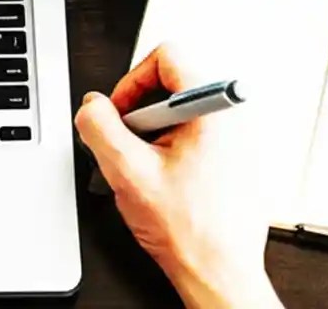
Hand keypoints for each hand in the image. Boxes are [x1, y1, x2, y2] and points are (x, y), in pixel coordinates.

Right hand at [75, 44, 281, 308]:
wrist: (218, 272)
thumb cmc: (188, 230)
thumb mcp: (126, 171)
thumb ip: (99, 127)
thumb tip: (91, 106)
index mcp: (214, 110)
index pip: (167, 56)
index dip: (131, 80)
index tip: (120, 112)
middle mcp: (232, 118)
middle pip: (170, 84)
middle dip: (138, 114)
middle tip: (131, 147)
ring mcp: (236, 139)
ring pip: (177, 112)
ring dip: (151, 135)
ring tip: (147, 170)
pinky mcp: (233, 158)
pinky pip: (192, 134)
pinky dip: (167, 150)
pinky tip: (163, 181)